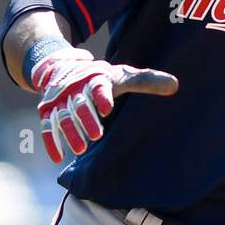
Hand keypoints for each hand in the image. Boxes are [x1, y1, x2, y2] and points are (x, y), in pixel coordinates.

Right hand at [32, 47, 178, 163]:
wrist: (64, 66)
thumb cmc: (103, 77)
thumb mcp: (123, 75)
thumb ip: (146, 81)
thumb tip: (176, 85)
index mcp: (95, 78)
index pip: (98, 86)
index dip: (102, 96)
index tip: (107, 107)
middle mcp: (75, 89)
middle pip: (79, 103)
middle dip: (86, 118)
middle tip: (97, 135)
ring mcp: (60, 100)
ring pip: (63, 116)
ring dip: (70, 132)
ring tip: (80, 150)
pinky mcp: (49, 111)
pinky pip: (48, 126)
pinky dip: (51, 141)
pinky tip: (57, 157)